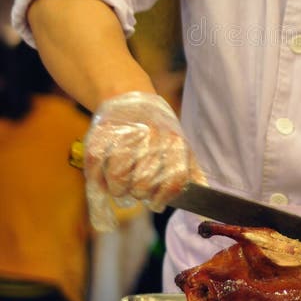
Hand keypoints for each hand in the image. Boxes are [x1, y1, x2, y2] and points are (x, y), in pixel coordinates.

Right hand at [84, 91, 206, 230]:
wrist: (128, 97)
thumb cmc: (157, 130)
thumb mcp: (179, 145)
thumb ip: (191, 173)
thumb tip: (204, 198)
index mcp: (174, 141)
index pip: (173, 181)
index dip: (163, 198)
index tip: (156, 203)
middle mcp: (150, 136)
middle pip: (143, 185)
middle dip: (139, 194)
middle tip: (137, 189)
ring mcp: (123, 136)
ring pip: (118, 181)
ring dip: (119, 191)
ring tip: (122, 185)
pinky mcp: (98, 137)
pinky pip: (96, 173)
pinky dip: (100, 184)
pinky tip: (107, 181)